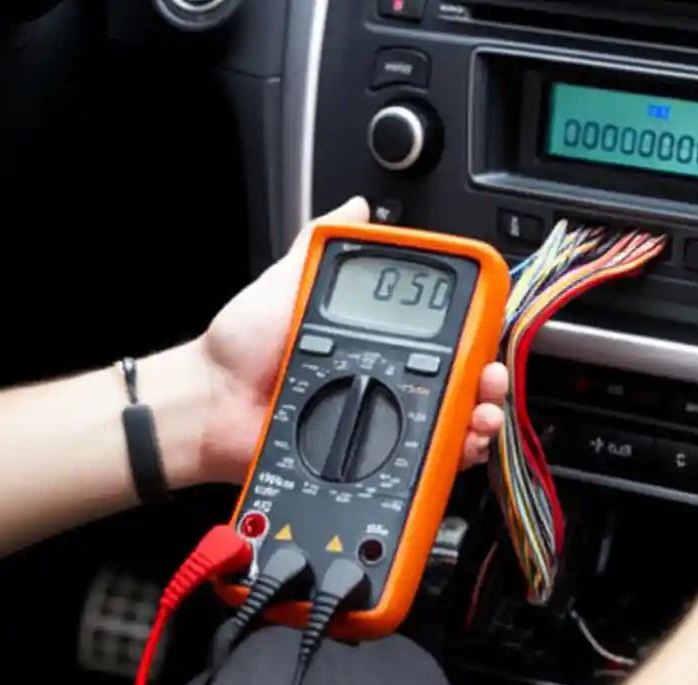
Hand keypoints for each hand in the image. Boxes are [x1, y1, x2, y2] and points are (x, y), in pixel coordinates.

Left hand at [190, 196, 507, 483]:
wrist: (209, 404)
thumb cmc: (241, 346)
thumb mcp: (286, 280)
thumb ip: (320, 243)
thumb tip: (356, 207)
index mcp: (375, 338)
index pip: (442, 332)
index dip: (472, 331)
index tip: (485, 329)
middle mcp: (386, 380)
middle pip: (458, 381)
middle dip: (487, 379)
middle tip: (488, 377)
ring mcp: (382, 424)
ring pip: (451, 422)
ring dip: (479, 417)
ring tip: (480, 412)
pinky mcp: (373, 464)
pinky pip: (424, 464)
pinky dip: (453, 457)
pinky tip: (461, 444)